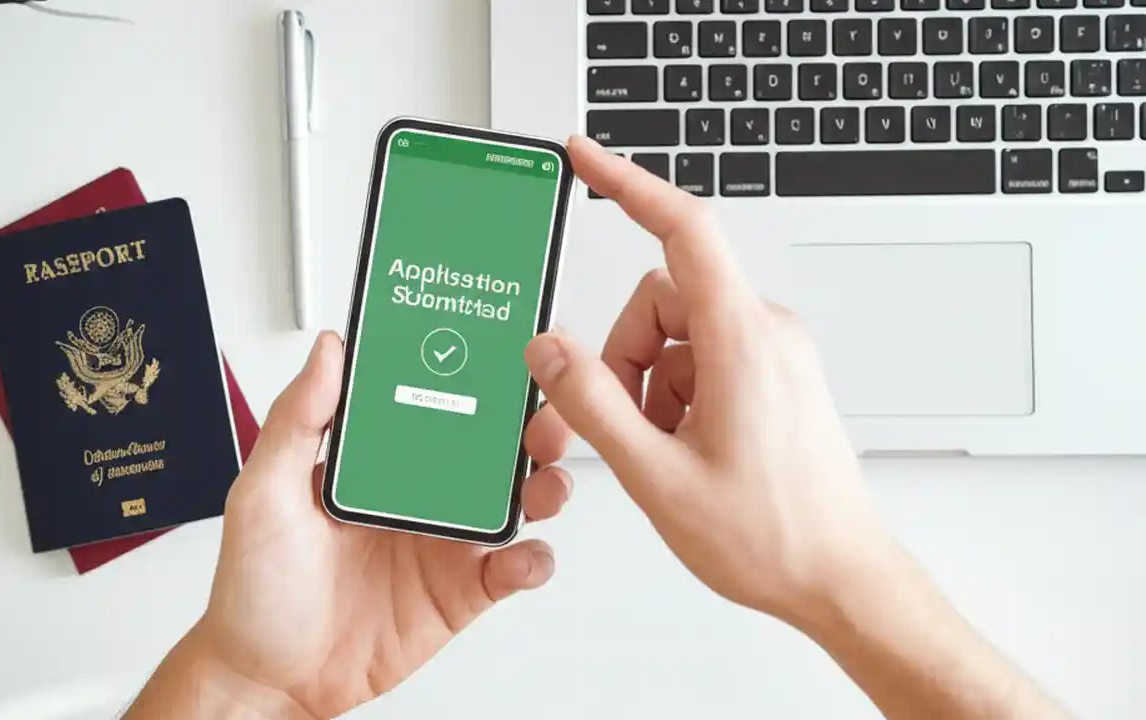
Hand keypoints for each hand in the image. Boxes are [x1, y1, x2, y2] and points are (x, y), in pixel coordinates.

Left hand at [127, 331, 571, 719]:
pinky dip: (532, 561)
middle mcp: (418, 493)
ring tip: (546, 481)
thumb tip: (329, 352)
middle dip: (528, 423)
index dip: (473, 373)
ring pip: (514, 500)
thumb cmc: (255, 587)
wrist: (267, 678)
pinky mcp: (459, 592)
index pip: (435, 402)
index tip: (502, 348)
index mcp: (378, 460)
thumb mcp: (263, 493)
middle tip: (541, 414)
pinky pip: (510, 570)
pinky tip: (524, 555)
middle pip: (490, 445)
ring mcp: (442, 542)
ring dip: (544, 483)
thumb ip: (298, 420)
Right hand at [522, 137, 1068, 719]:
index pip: (682, 230)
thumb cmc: (771, 537)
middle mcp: (765, 331)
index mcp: (742, 341)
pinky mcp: (775, 374)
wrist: (840, 578)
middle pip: (660, 296)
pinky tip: (691, 449)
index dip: (627, 183)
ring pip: (677, 332)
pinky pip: (704, 356)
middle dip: (626, 355)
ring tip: (669, 451)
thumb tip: (548, 350)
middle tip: (632, 427)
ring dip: (651, 383)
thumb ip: (593, 405)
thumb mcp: (657, 478)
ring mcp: (774, 352)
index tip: (586, 158)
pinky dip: (678, 394)